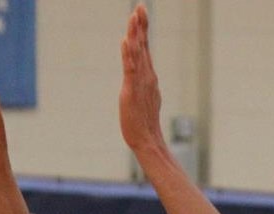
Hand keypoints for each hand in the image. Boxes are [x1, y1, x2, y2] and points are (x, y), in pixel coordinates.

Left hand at [118, 4, 164, 152]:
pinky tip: (125, 41)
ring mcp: (140, 82)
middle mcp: (146, 74)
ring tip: (133, 16)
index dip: (142, 29)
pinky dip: (128, 54)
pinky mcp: (131, 90)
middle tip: (139, 6)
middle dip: (140, 25)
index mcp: (148, 75)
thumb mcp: (145, 96)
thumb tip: (145, 74)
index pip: (145, 47)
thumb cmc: (144, 121)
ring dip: (135, 34)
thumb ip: (144, 82)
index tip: (140, 11)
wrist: (147, 139)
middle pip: (143, 44)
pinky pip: (129, 69)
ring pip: (137, 52)